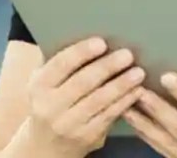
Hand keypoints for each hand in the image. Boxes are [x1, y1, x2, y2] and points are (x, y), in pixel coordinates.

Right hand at [23, 37, 147, 157]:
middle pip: (83, 83)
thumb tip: (86, 32)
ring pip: (100, 101)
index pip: (60, 65)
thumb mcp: (44, 83)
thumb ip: (58, 63)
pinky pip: (110, 116)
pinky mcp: (88, 138)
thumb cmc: (49, 102)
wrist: (46, 145)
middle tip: (127, 54)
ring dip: (122, 85)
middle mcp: (50, 107)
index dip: (81, 53)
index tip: (101, 42)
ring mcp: (70, 125)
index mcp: (38, 86)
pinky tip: (137, 91)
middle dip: (107, 67)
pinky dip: (125, 102)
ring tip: (138, 72)